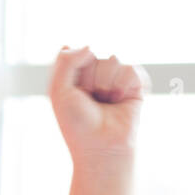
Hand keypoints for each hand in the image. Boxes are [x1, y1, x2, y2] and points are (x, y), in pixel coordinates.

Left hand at [48, 46, 149, 167]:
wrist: (101, 148)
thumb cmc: (77, 124)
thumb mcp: (59, 91)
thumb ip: (66, 62)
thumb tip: (90, 46)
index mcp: (75, 73)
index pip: (74, 52)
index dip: (73, 72)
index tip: (72, 94)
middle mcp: (95, 73)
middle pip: (93, 55)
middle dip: (89, 79)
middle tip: (90, 101)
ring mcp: (115, 78)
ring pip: (113, 60)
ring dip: (106, 83)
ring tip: (106, 101)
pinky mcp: (135, 85)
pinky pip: (131, 69)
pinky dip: (124, 85)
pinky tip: (120, 99)